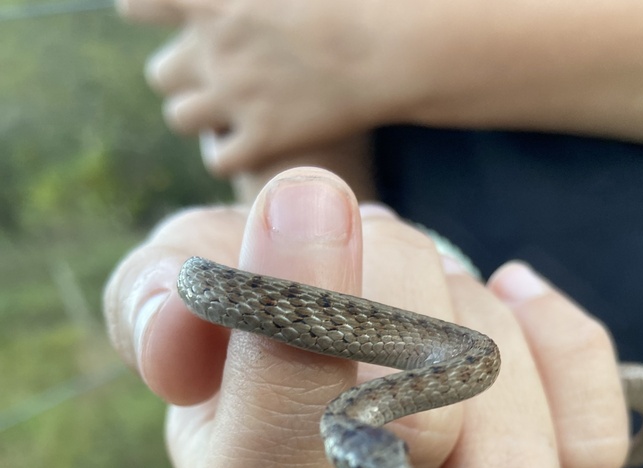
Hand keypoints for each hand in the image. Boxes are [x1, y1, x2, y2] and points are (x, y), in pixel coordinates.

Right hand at [103, 167, 628, 467]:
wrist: (339, 292)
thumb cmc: (251, 292)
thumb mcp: (180, 274)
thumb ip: (155, 301)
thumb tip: (173, 336)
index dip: (295, 362)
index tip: (303, 206)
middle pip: (417, 444)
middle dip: (399, 293)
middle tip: (366, 223)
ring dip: (479, 335)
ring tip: (435, 285)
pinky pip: (594, 450)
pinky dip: (566, 350)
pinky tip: (516, 295)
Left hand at [119, 0, 419, 176]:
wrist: (385, 44)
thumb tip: (234, 4)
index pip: (140, 4)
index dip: (144, 11)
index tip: (154, 17)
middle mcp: (214, 49)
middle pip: (161, 74)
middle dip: (183, 76)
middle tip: (213, 76)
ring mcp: (236, 98)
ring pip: (181, 119)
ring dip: (201, 117)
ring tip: (228, 113)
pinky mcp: (263, 140)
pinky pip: (218, 160)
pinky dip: (228, 154)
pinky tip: (248, 145)